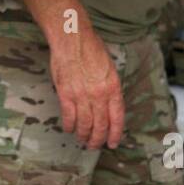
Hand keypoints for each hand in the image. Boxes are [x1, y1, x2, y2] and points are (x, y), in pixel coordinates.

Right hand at [50, 28, 123, 149]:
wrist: (72, 38)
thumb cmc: (91, 49)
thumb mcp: (109, 69)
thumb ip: (110, 88)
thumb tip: (108, 105)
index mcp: (113, 88)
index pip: (117, 118)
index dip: (115, 134)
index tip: (113, 143)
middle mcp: (99, 94)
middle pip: (101, 125)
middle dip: (98, 139)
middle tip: (95, 145)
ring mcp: (82, 95)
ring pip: (85, 124)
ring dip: (83, 135)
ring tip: (82, 140)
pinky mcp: (66, 93)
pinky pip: (69, 116)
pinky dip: (69, 125)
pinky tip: (69, 128)